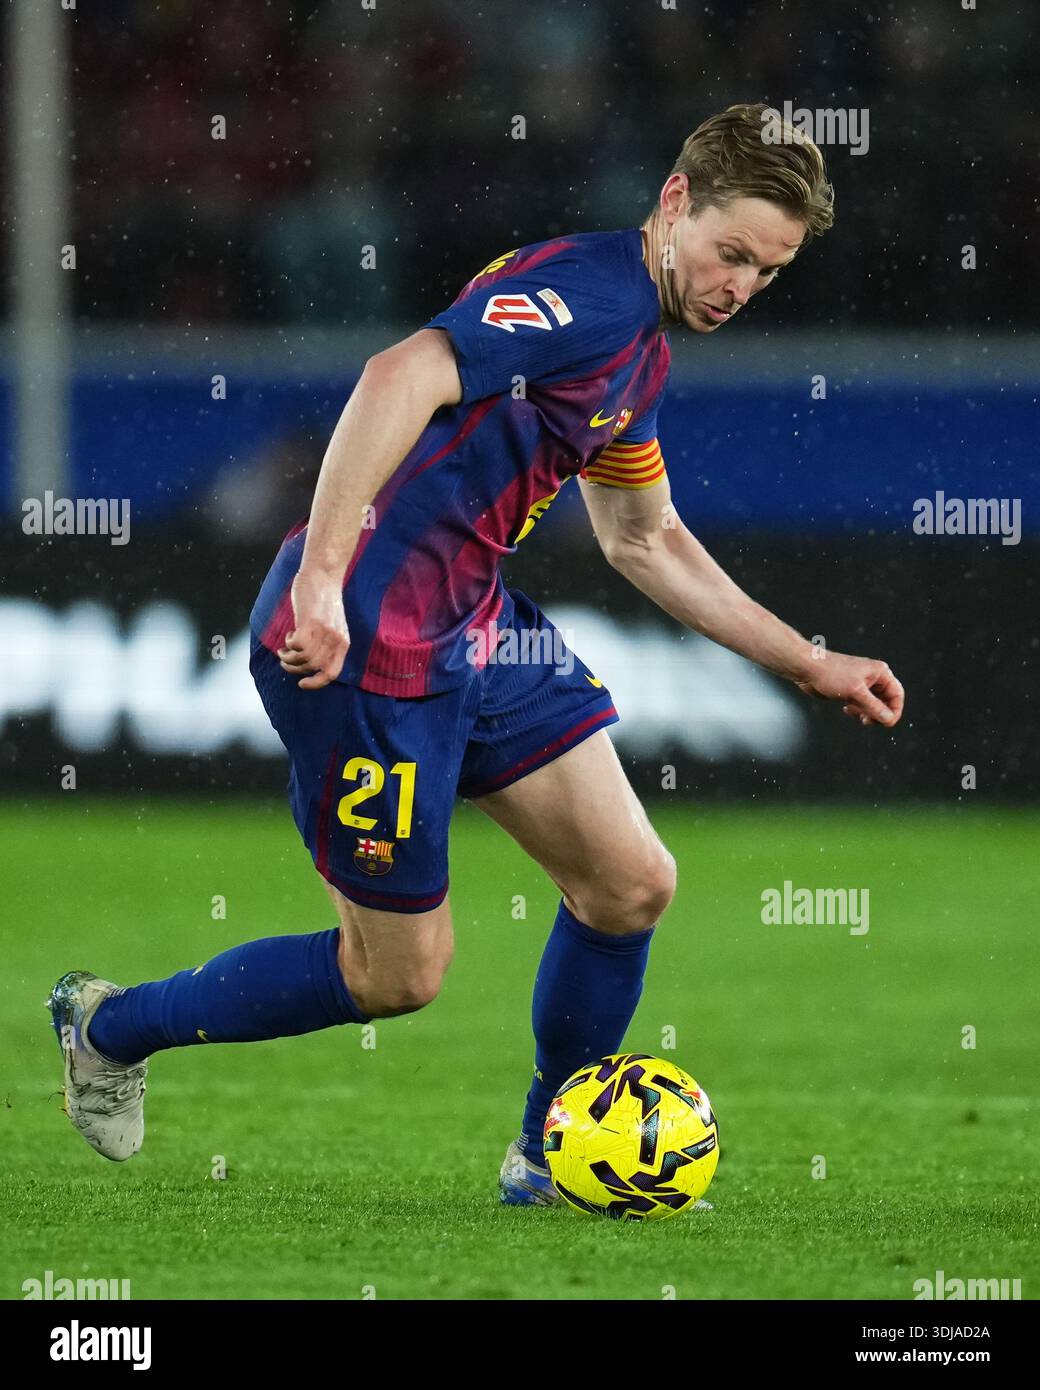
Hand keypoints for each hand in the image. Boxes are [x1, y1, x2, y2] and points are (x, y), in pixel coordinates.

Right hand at [278, 568, 349, 688]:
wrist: (324, 575)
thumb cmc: (324, 600)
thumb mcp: (332, 626)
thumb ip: (325, 643)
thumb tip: (307, 663)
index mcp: (343, 643)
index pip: (332, 673)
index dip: (316, 683)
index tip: (301, 684)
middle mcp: (336, 640)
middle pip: (312, 667)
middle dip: (294, 668)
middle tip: (284, 659)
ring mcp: (324, 631)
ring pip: (303, 658)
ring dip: (288, 657)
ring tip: (284, 649)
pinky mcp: (310, 621)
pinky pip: (296, 645)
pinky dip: (289, 643)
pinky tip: (289, 634)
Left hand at [794, 651, 904, 726]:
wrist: (808, 669)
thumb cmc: (831, 673)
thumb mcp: (856, 692)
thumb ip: (874, 707)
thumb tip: (889, 719)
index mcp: (880, 673)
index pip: (897, 694)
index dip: (895, 710)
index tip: (887, 723)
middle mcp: (874, 678)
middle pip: (887, 702)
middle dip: (879, 714)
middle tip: (867, 721)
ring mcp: (862, 685)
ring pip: (874, 706)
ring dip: (868, 714)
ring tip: (855, 714)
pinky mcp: (851, 692)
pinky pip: (862, 706)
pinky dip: (858, 712)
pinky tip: (847, 710)